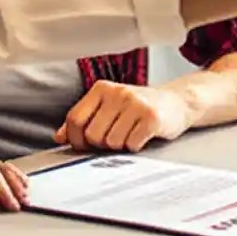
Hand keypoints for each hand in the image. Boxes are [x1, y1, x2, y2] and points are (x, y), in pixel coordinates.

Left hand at [56, 81, 193, 152]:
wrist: (176, 103)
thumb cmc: (138, 108)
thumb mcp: (108, 108)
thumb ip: (83, 120)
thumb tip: (60, 137)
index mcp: (101, 88)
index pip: (75, 120)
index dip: (76, 139)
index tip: (86, 145)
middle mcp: (117, 92)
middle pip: (92, 134)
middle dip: (101, 144)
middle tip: (115, 137)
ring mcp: (135, 103)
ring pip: (111, 142)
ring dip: (120, 146)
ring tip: (130, 134)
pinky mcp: (151, 117)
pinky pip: (131, 145)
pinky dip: (135, 147)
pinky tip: (142, 136)